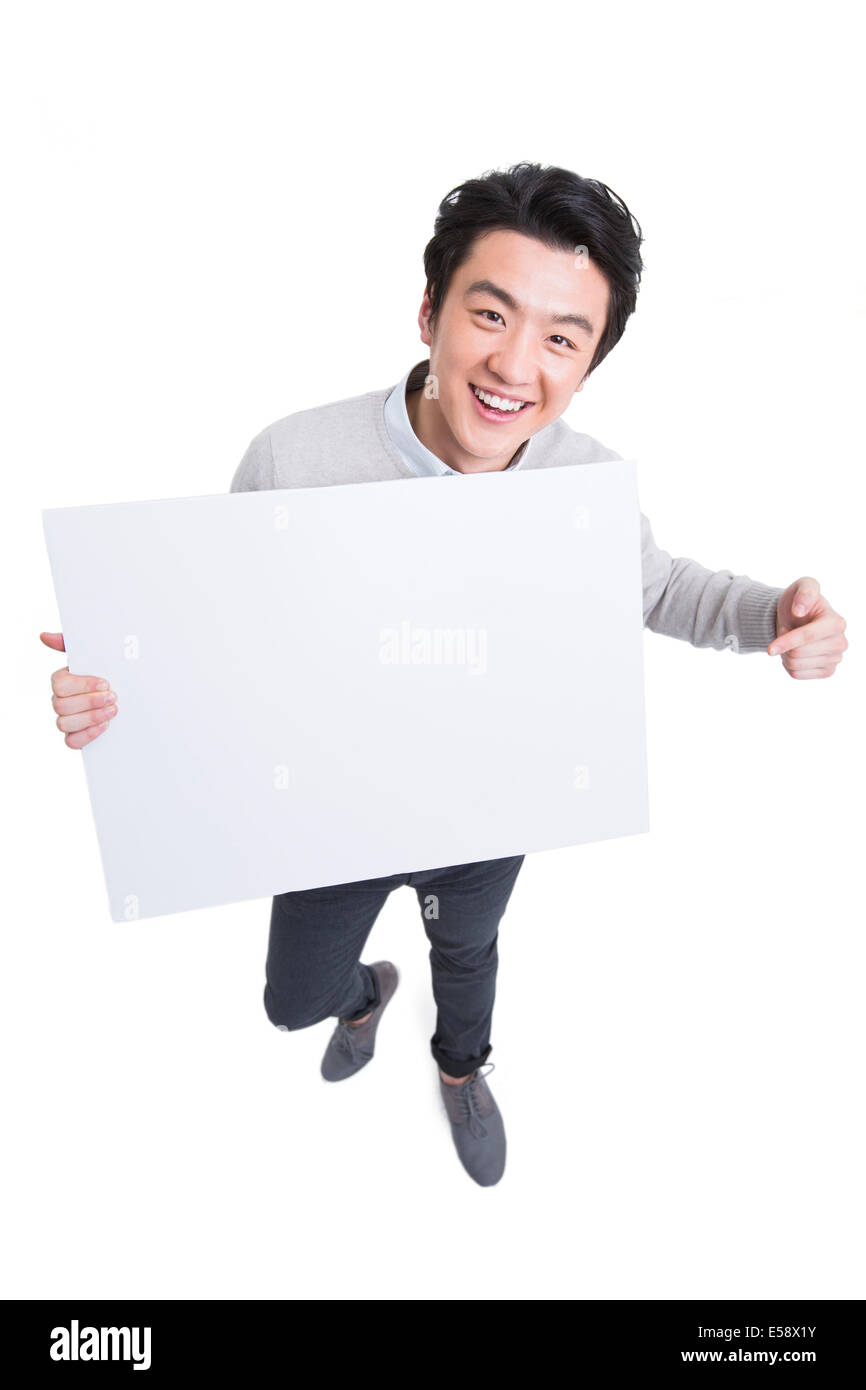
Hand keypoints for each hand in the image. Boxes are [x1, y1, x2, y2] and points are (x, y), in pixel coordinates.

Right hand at [40, 631, 117, 747]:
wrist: (131, 695)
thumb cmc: (108, 672)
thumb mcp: (94, 655)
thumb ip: (69, 643)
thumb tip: (45, 636)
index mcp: (62, 681)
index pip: (59, 684)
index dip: (82, 685)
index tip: (105, 683)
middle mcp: (60, 701)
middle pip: (61, 705)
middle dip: (89, 701)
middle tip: (113, 697)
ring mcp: (66, 720)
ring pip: (63, 723)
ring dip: (90, 717)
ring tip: (113, 711)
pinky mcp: (76, 737)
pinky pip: (71, 742)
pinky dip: (87, 735)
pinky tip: (105, 725)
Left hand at [767, 579, 846, 678]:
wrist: (795, 617)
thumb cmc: (799, 601)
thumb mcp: (802, 586)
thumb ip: (804, 592)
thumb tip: (799, 610)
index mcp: (837, 623)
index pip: (808, 636)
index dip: (786, 641)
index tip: (769, 648)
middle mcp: (840, 642)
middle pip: (798, 654)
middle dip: (784, 645)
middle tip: (786, 632)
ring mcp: (835, 658)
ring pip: (796, 666)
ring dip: (784, 654)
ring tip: (790, 641)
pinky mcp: (827, 671)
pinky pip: (797, 675)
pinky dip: (788, 665)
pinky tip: (794, 652)